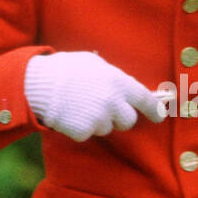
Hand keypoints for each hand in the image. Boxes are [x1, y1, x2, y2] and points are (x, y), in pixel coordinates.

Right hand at [24, 51, 163, 141]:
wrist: (38, 84)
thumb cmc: (65, 69)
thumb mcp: (93, 62)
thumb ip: (112, 76)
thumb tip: (124, 87)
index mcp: (118, 82)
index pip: (145, 99)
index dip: (153, 109)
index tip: (159, 116)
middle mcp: (113, 102)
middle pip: (128, 121)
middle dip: (118, 118)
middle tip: (102, 108)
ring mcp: (99, 118)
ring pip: (107, 128)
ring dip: (97, 121)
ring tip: (79, 106)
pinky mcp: (84, 132)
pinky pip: (88, 134)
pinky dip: (80, 128)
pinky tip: (69, 115)